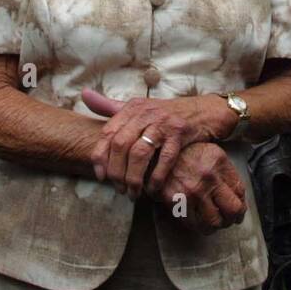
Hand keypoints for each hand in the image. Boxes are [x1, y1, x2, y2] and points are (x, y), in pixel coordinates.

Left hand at [83, 88, 228, 199]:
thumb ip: (111, 106)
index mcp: (132, 108)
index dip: (100, 157)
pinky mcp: (180, 133)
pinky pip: (164, 159)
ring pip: (139, 153)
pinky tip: (154, 188)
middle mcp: (145, 112)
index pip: (107, 134)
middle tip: (119, 189)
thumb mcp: (139, 108)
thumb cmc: (168, 114)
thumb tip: (84, 96)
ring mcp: (163, 122)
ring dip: (134, 178)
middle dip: (117, 172)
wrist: (206, 111)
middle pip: (120, 145)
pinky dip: (157, 177)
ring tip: (134, 193)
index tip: (101, 177)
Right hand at [158, 141, 246, 233]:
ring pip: (214, 222)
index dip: (240, 204)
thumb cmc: (185, 154)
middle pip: (232, 210)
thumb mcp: (211, 153)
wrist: (155, 154)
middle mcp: (208, 178)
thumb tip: (238, 197)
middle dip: (232, 218)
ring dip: (216, 225)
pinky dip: (198, 226)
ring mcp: (192, 191)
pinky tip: (198, 220)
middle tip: (228, 219)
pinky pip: (194, 224)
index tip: (237, 209)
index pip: (240, 192)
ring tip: (213, 222)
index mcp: (219, 163)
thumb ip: (226, 172)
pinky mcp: (176, 201)